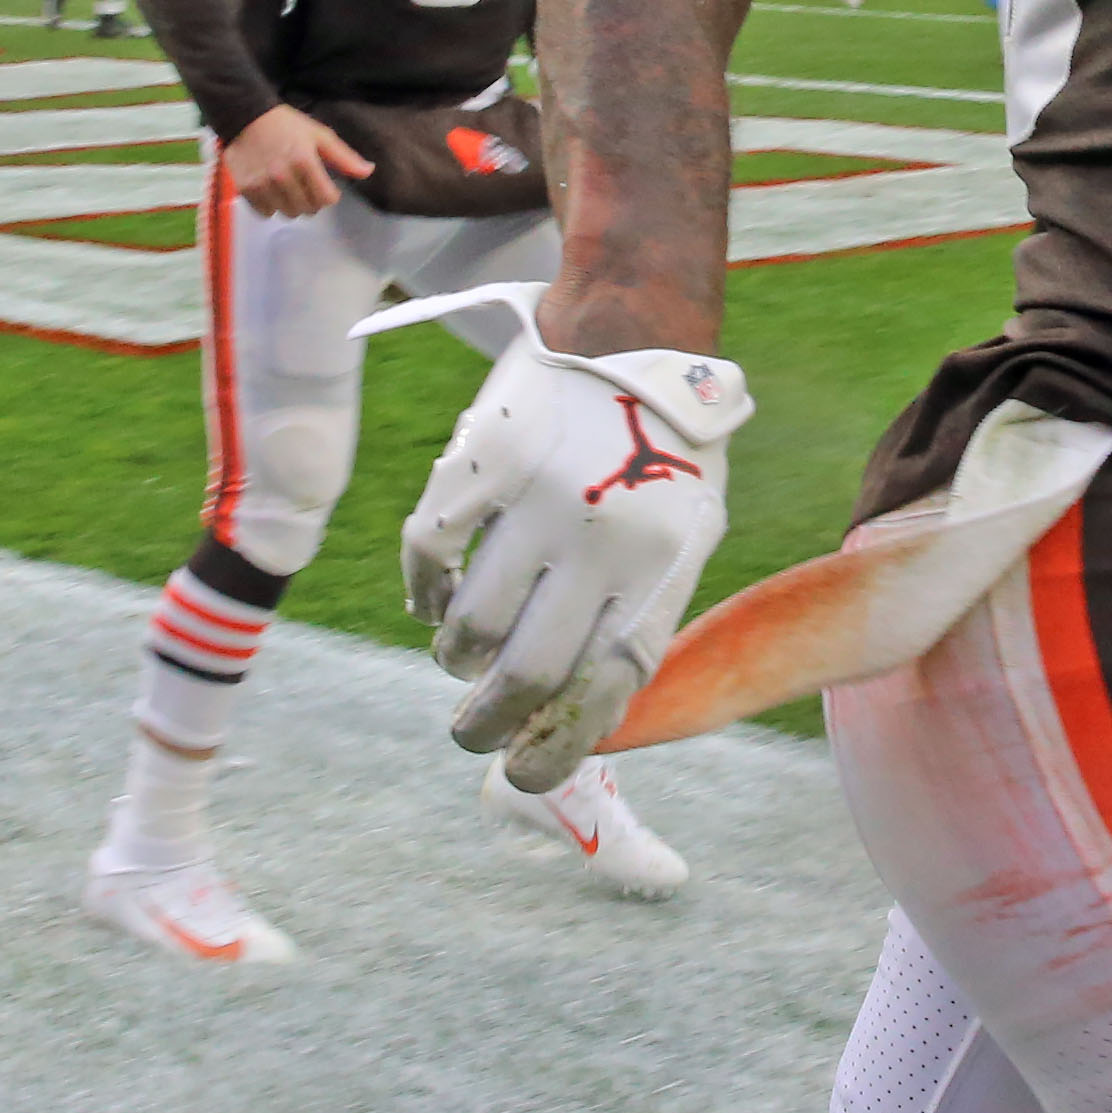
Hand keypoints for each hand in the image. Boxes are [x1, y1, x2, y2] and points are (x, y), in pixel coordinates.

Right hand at [223, 103, 373, 217]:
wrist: (246, 117)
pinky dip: (271, 206)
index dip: (329, 195)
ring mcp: (262, 184)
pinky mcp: (245, 189)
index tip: (325, 186)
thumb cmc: (286, 125)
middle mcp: (283, 176)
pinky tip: (271, 190)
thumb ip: (344, 157)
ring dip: (291, 204)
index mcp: (305, 161)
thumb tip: (368, 171)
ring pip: (287, 213)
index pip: (326, 199)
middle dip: (311, 201)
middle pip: (308, 209)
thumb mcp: (319, 135)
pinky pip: (265, 212)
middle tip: (305, 186)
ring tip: (288, 188)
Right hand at [370, 282, 751, 789]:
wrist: (630, 338)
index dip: (559, 746)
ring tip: (463, 657)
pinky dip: (423, 594)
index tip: (525, 775)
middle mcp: (601, 535)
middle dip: (488, 724)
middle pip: (524, 671)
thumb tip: (583, 720)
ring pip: (468, 624)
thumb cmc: (665, 456)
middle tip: (473, 734)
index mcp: (662, 563)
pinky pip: (427, 555)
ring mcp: (536, 496)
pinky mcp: (480, 460)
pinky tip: (434, 600)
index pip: (606, 686)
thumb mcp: (688, 535)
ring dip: (457, 659)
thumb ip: (642, 615)